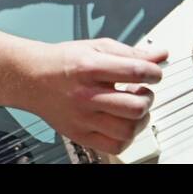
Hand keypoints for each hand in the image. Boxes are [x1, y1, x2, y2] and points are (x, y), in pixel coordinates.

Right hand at [22, 37, 167, 154]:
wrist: (32, 77)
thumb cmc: (65, 62)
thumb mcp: (99, 47)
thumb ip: (131, 53)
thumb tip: (160, 56)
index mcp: (91, 68)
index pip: (135, 72)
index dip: (154, 72)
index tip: (154, 73)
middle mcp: (86, 95)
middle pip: (135, 106)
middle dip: (148, 98)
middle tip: (143, 92)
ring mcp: (82, 118)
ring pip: (127, 130)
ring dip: (140, 119)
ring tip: (133, 107)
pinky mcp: (79, 135)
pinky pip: (114, 146)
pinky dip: (127, 137)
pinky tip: (123, 122)